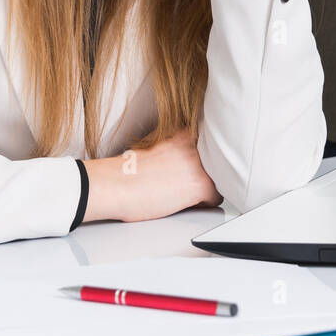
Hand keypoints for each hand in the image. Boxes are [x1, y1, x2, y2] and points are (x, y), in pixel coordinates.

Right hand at [83, 128, 220, 222]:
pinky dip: (205, 203)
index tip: (191, 169)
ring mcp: (201, 163)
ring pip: (219, 178)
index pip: (210, 145)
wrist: (115, 183)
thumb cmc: (128, 169)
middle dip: (206, 172)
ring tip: (184, 192)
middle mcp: (197, 142)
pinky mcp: (201, 184)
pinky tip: (186, 203)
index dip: (202, 160)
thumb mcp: (155, 144)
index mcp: (185, 131)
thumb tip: (184, 157)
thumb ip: (175, 145)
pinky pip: (217, 197)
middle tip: (186, 182)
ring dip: (206, 186)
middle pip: (217, 161)